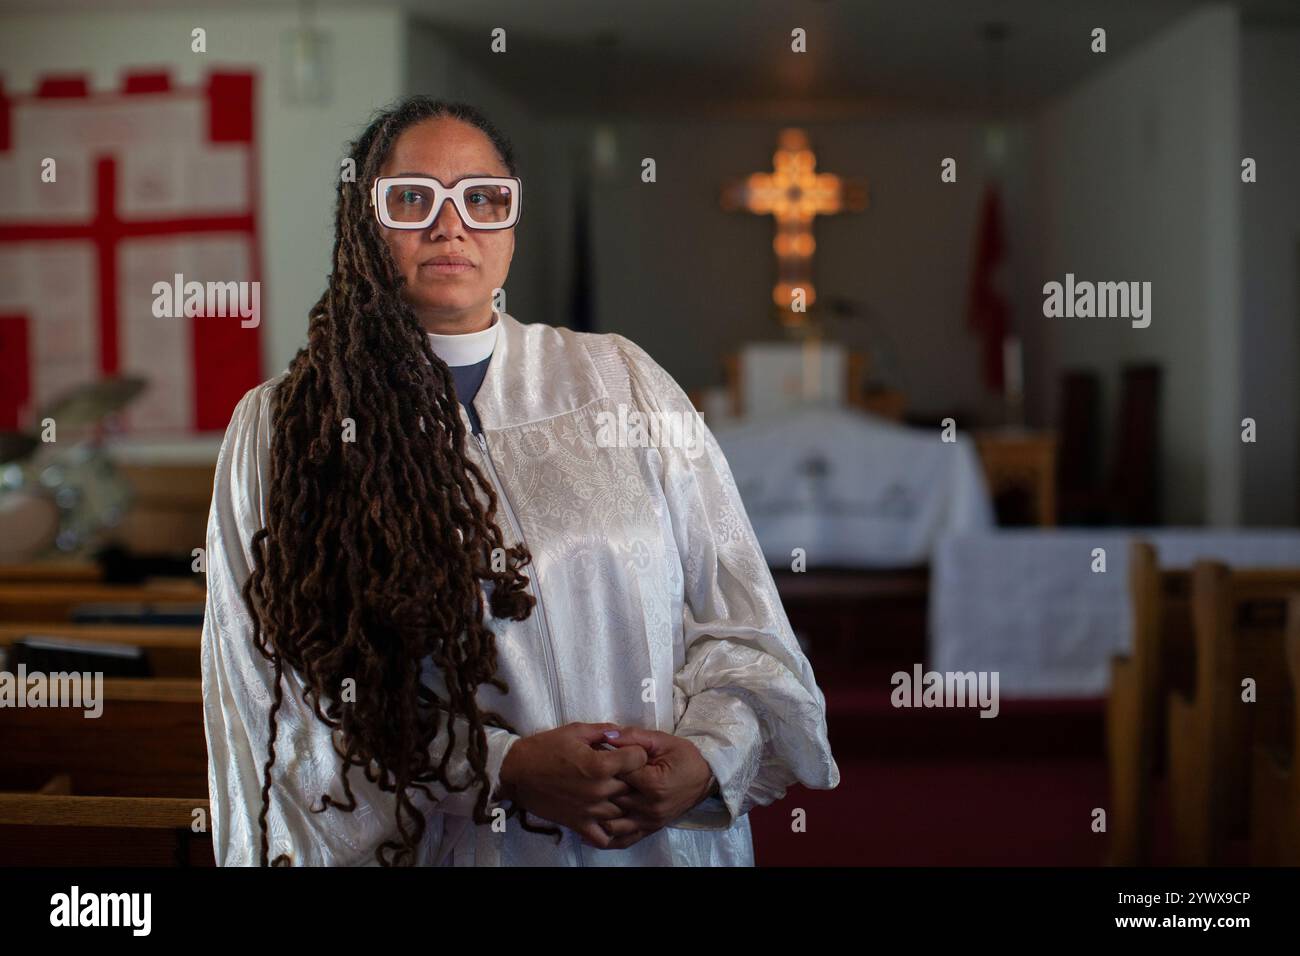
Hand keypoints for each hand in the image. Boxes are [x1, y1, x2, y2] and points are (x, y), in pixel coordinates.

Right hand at [498, 723, 647, 848]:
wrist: (516, 772)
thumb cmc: (544, 748)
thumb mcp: (575, 731)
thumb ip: (603, 731)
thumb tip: (622, 732)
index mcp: (600, 765)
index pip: (638, 760)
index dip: (637, 752)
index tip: (629, 751)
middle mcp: (599, 790)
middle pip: (634, 786)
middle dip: (633, 776)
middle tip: (624, 770)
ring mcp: (590, 811)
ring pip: (624, 811)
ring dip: (624, 800)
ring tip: (616, 790)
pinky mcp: (579, 824)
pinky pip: (604, 837)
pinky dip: (611, 830)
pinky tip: (608, 816)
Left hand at [598, 727, 714, 849]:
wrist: (705, 777)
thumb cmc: (684, 756)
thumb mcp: (661, 740)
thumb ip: (633, 737)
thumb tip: (607, 735)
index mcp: (652, 783)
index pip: (616, 774)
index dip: (603, 764)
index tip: (593, 756)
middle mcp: (650, 807)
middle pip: (611, 798)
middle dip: (598, 787)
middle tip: (587, 775)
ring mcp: (650, 821)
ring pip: (613, 822)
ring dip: (599, 812)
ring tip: (590, 798)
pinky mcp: (651, 829)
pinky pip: (625, 838)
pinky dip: (608, 834)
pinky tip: (594, 827)